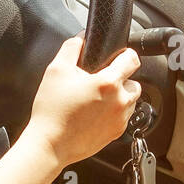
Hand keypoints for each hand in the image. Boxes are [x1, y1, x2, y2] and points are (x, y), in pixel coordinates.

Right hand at [24, 37, 141, 166]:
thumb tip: (81, 39)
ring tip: (97, 98)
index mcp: (108, 83)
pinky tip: (95, 113)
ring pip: (131, 100)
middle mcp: (119, 101)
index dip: (125, 54)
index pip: (132, 60)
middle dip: (120, 79)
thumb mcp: (56, 70)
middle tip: (100, 81)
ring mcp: (120, 119)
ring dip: (119, 96)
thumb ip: (71, 48)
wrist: (50, 144)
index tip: (119, 55)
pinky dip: (115, 112)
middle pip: (133, 82)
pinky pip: (123, 117)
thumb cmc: (52, 111)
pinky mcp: (117, 133)